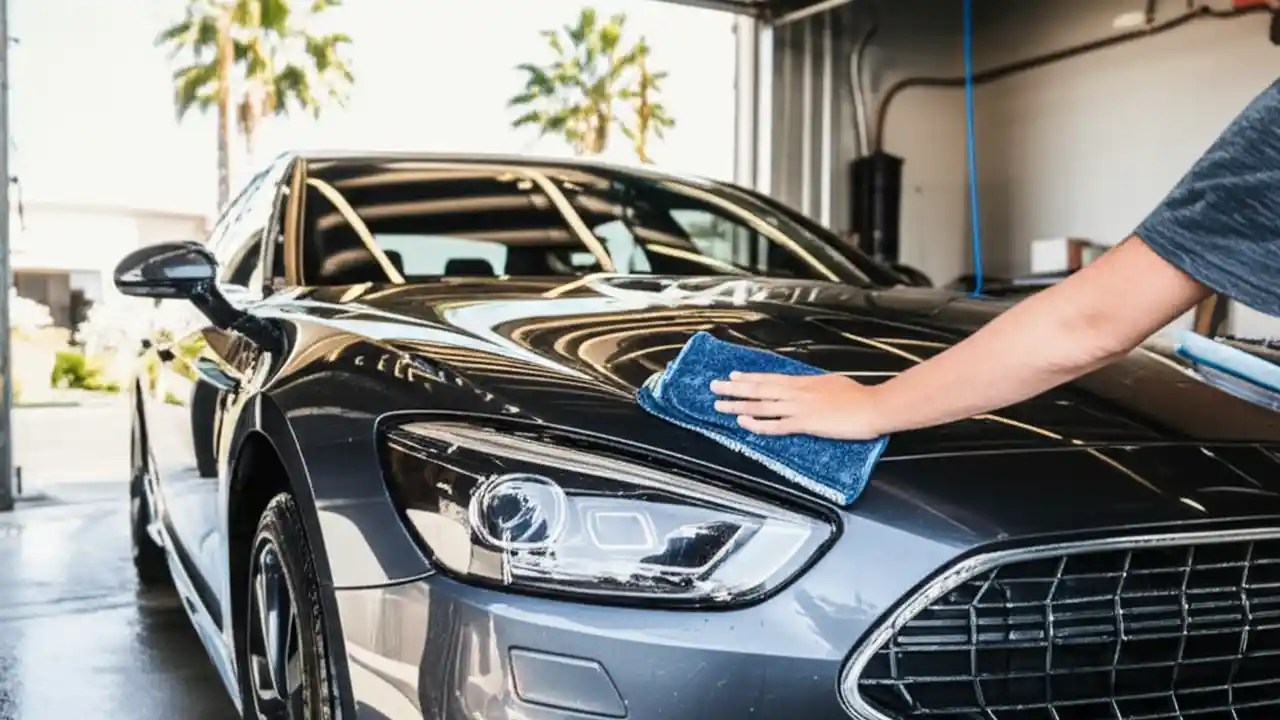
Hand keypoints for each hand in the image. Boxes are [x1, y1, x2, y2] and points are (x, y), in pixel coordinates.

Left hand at [710, 372, 884, 439]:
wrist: (872, 406)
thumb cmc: (858, 396)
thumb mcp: (832, 383)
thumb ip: (815, 386)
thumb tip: (807, 387)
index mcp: (804, 382)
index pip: (770, 378)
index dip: (750, 377)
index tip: (733, 375)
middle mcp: (797, 392)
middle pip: (759, 389)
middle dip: (734, 388)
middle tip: (714, 386)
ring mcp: (799, 408)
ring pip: (761, 406)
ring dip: (738, 405)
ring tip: (719, 405)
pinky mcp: (805, 424)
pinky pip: (776, 426)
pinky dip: (757, 425)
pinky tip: (743, 424)